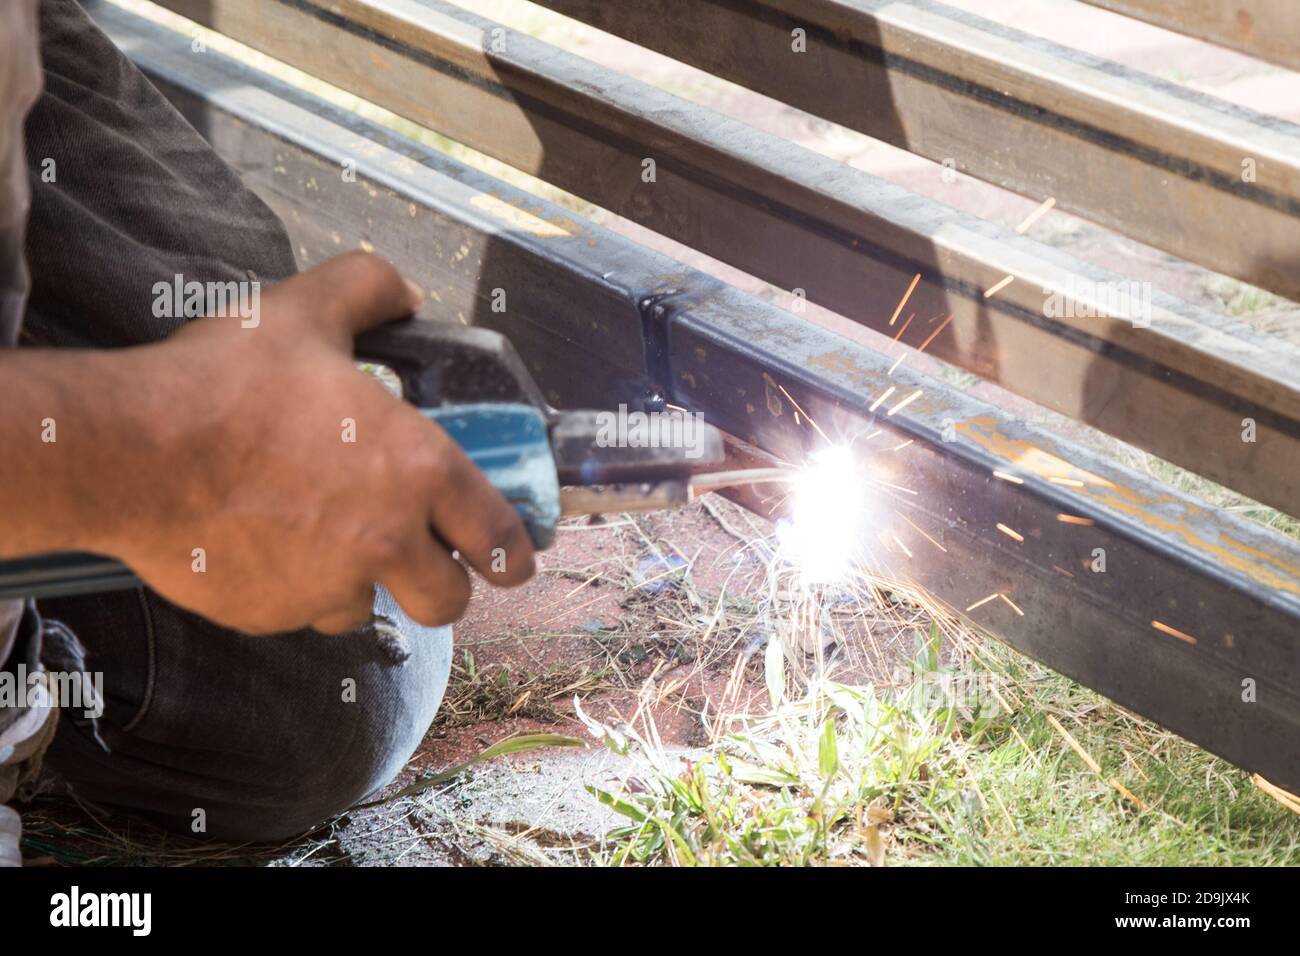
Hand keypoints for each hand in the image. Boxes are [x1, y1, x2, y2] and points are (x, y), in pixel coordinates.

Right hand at [105, 253, 535, 633]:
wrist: (131, 452)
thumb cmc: (222, 385)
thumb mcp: (304, 311)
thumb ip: (369, 289)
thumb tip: (406, 291)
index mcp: (415, 470)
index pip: (496, 536)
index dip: (512, 555)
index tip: (512, 561)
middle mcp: (385, 539)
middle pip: (449, 600)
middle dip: (444, 585)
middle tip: (424, 562)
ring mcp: (327, 585)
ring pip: (369, 609)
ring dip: (361, 585)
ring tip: (325, 538)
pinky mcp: (272, 614)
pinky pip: (301, 614)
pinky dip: (295, 591)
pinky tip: (267, 545)